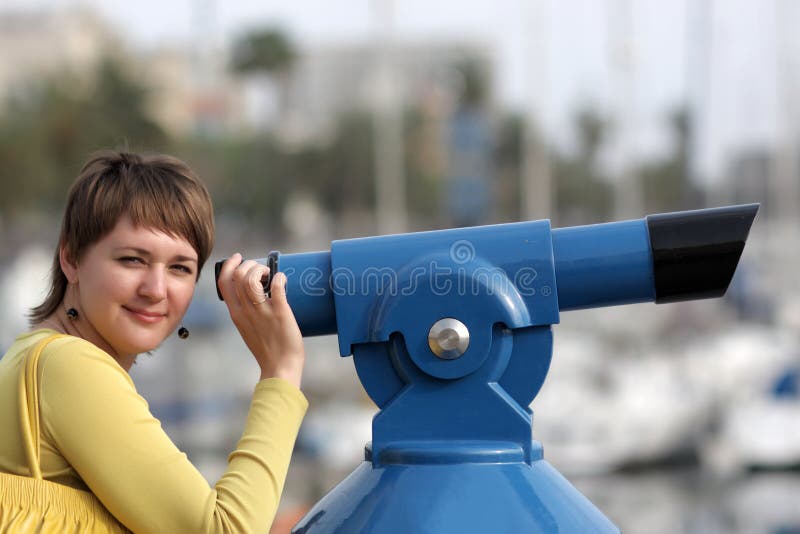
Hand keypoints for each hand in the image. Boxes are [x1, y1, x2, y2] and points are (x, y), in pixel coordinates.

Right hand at [216, 253, 304, 387]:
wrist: (280, 367)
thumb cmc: (268, 349)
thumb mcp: (247, 328)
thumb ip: (246, 312)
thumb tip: (256, 294)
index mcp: (236, 313)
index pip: (224, 282)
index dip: (230, 265)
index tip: (238, 258)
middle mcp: (246, 311)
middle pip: (238, 275)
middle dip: (249, 264)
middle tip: (261, 269)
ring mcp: (262, 311)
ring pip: (252, 278)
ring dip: (261, 269)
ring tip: (271, 273)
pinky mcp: (280, 312)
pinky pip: (276, 286)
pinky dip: (279, 277)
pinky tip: (283, 278)